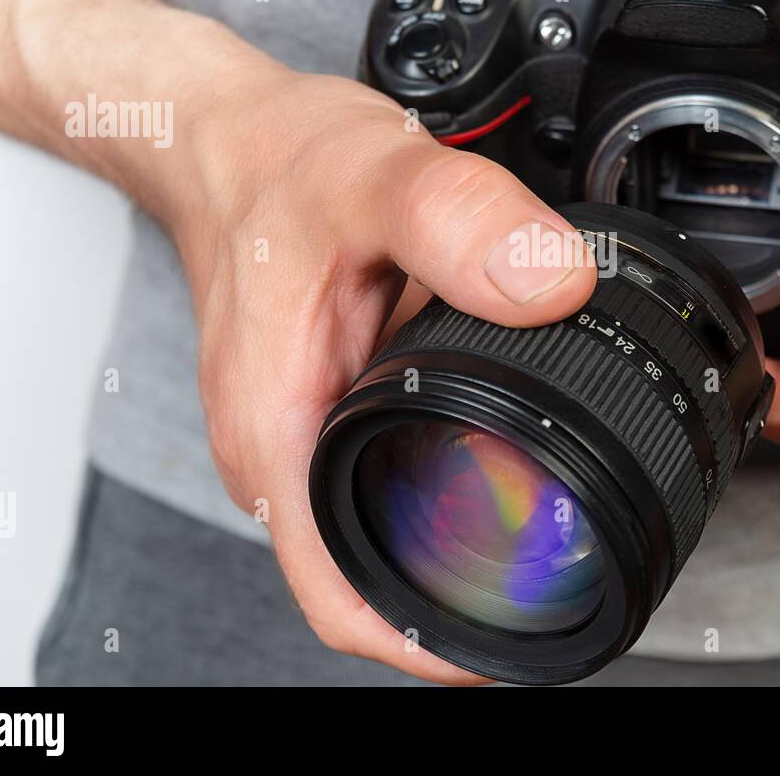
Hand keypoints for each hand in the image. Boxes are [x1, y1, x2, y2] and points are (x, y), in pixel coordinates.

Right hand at [172, 69, 596, 682]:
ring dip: (450, 532)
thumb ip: (459, 221)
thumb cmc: (270, 161)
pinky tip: (499, 440)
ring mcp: (301, 425)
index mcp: (278, 429)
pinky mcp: (323, 395)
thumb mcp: (371, 176)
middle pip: (369, 574)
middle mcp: (283, 445)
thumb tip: (551, 284)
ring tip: (539, 518)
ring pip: (377, 517)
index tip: (506, 646)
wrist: (223, 133)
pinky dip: (442, 464)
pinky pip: (383, 458)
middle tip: (556, 574)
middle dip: (459, 594)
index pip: (338, 596)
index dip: (421, 644)